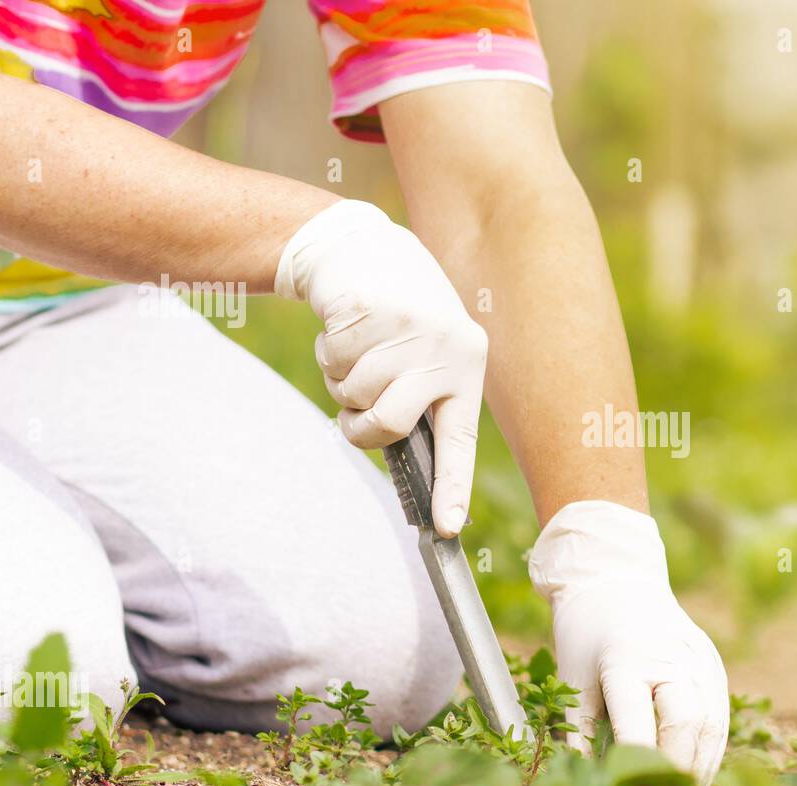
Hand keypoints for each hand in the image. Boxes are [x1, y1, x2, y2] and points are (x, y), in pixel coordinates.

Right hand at [276, 200, 486, 536]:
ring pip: (355, 394)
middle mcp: (447, 347)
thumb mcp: (429, 348)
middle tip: (354, 410)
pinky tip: (345, 326)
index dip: (452, 486)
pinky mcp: (370, 309)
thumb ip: (423, 395)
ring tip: (357, 351)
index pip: (460, 438)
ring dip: (341, 383)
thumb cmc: (397, 316)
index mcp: (468, 364)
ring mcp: (409, 327)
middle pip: (390, 423)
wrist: (363, 248)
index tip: (447, 527)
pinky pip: (333, 363)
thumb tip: (404, 452)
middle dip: (360, 426)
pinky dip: (327, 355)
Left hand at [529, 500, 729, 785]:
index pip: (638, 721)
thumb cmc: (586, 635)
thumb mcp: (573, 680)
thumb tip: (592, 783)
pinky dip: (711, 746)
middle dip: (675, 769)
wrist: (615, 580)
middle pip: (685, 723)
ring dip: (699, 765)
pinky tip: (696, 770)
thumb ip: (581, 733)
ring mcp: (696, 657)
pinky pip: (718, 712)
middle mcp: (669, 656)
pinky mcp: (712, 662)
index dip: (636, 763)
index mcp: (627, 659)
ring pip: (710, 723)